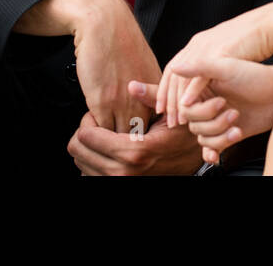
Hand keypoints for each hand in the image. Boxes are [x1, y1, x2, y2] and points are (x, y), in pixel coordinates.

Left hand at [66, 107, 203, 175]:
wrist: (195, 162)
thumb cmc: (185, 136)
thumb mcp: (173, 112)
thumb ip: (151, 96)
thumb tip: (132, 85)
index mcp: (134, 151)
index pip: (86, 137)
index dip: (88, 122)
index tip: (98, 115)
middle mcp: (124, 172)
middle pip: (78, 151)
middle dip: (84, 134)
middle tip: (97, 125)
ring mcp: (121, 182)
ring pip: (81, 164)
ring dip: (88, 148)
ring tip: (104, 138)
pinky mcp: (120, 186)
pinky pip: (90, 175)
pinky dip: (93, 162)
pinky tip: (107, 151)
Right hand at [71, 0, 162, 133]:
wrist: (104, 23)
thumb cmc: (120, 39)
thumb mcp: (144, 63)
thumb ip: (146, 86)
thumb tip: (143, 103)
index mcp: (156, 90)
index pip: (156, 124)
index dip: (143, 131)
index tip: (133, 132)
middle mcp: (143, 99)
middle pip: (140, 135)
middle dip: (128, 141)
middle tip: (115, 140)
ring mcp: (124, 103)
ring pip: (120, 137)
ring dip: (109, 137)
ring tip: (100, 133)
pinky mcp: (103, 102)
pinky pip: (101, 129)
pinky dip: (95, 129)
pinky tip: (90, 121)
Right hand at [133, 57, 272, 164]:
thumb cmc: (255, 76)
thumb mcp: (227, 67)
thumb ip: (200, 68)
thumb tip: (176, 67)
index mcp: (200, 85)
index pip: (183, 103)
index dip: (193, 107)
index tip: (212, 104)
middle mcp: (205, 102)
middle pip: (191, 122)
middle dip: (211, 120)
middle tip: (232, 111)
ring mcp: (215, 118)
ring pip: (202, 136)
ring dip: (219, 134)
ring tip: (237, 123)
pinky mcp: (225, 132)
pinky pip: (211, 147)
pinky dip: (216, 149)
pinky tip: (224, 147)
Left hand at [154, 3, 272, 130]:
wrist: (268, 26)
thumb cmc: (251, 40)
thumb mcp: (224, 49)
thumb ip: (210, 60)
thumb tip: (204, 78)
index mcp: (197, 43)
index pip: (172, 68)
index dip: (165, 89)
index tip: (162, 108)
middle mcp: (198, 45)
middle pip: (173, 75)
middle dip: (167, 100)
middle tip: (167, 120)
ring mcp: (207, 48)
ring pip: (183, 77)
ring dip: (177, 101)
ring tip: (177, 120)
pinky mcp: (219, 54)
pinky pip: (201, 75)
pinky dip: (191, 91)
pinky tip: (188, 105)